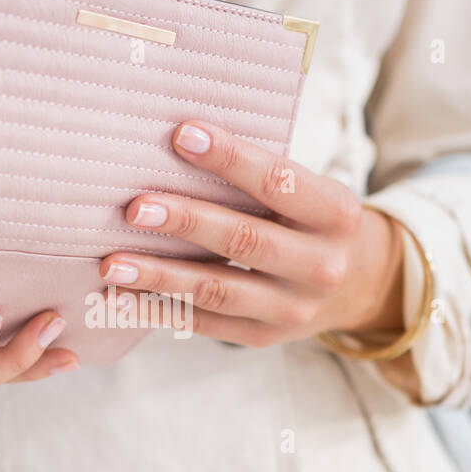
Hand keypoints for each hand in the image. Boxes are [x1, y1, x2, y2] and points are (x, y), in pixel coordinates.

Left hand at [99, 121, 406, 347]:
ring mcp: (293, 308)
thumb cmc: (311, 220)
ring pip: (218, 290)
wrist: (358, 285)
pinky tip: (122, 297)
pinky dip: (160, 310)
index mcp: (335, 213)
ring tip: (112, 263)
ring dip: (160, 276)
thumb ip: (259, 176)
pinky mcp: (265, 337)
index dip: (230, 158)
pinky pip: (205, 324)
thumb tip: (176, 144)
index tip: (180, 135)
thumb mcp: (309, 192)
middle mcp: (321, 264)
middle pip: (245, 240)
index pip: (278, 182)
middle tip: (134, 209)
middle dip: (186, 222)